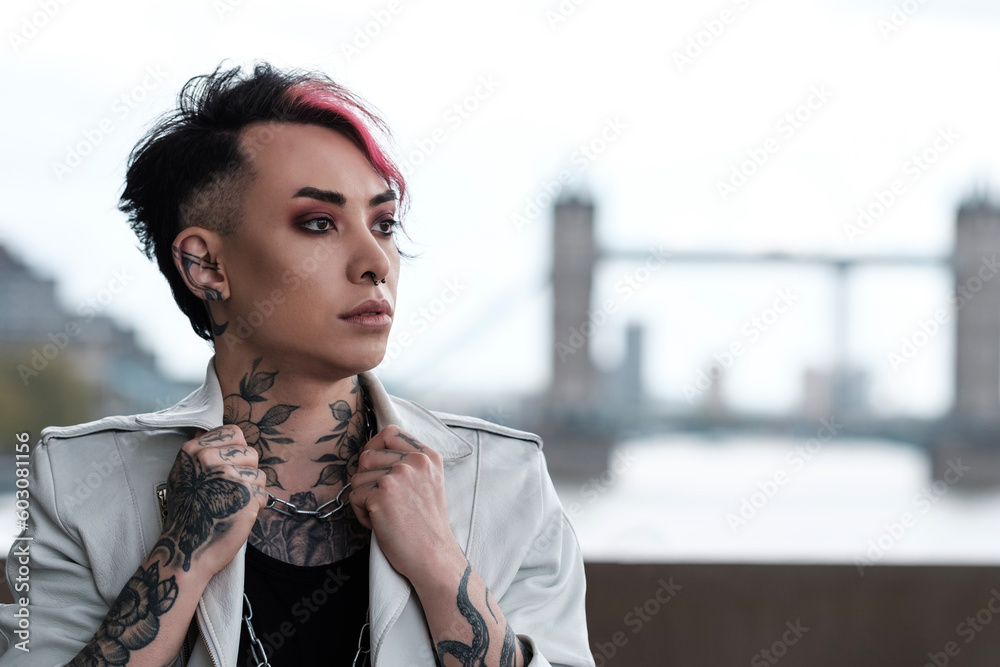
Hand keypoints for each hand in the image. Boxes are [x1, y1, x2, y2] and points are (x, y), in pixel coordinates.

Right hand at [153, 425, 266, 577]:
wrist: (187, 547)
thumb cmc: (187, 512)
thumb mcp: (183, 473)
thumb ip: (199, 450)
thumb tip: (207, 429)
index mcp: (194, 450)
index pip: (234, 432)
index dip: (236, 450)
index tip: (228, 466)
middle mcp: (210, 460)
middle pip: (251, 453)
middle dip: (246, 472)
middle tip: (227, 491)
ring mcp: (229, 477)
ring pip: (260, 474)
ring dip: (252, 490)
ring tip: (231, 503)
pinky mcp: (246, 496)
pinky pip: (264, 493)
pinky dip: (256, 506)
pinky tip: (238, 514)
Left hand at [349, 426, 463, 582]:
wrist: (433, 555)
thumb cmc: (427, 526)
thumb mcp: (429, 482)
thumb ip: (409, 463)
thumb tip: (373, 453)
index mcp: (428, 456)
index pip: (390, 432)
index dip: (375, 446)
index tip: (374, 465)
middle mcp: (414, 461)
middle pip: (367, 455)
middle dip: (367, 479)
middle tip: (383, 501)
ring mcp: (397, 476)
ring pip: (357, 477)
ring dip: (363, 499)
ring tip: (385, 514)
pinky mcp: (381, 494)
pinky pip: (353, 497)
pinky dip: (361, 514)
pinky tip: (380, 524)